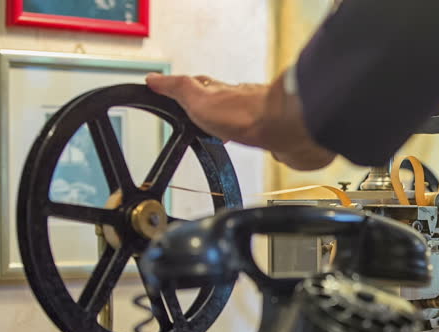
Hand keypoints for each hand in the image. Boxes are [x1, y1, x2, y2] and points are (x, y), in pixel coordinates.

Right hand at [145, 72, 334, 170]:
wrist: (285, 128)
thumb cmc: (245, 114)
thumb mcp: (198, 99)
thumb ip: (178, 89)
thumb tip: (154, 79)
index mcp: (220, 94)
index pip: (198, 87)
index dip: (185, 91)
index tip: (174, 94)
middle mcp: (240, 103)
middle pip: (222, 102)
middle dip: (209, 111)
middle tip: (199, 119)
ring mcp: (259, 119)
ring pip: (241, 119)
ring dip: (231, 126)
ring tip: (221, 135)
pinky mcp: (274, 137)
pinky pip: (260, 136)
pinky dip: (252, 139)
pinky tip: (252, 145)